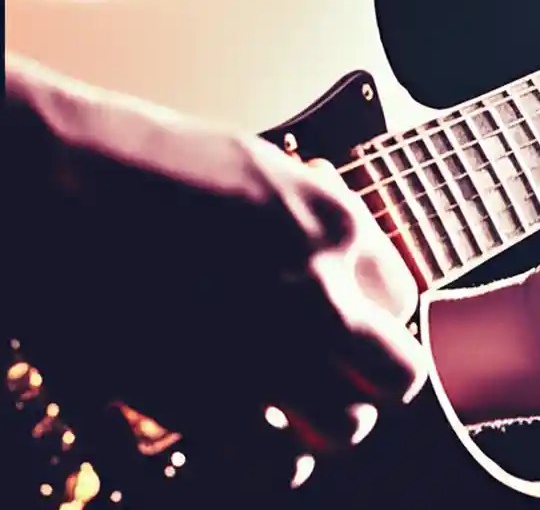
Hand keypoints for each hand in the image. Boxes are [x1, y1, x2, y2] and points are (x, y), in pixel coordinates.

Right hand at [8, 63, 428, 489]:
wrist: (45, 178)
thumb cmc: (139, 161)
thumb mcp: (259, 168)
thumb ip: (314, 221)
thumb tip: (341, 261)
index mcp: (335, 227)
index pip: (403, 299)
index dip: (372, 315)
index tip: (344, 320)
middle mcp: (319, 295)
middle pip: (396, 375)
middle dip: (370, 379)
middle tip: (335, 372)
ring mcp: (266, 354)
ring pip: (348, 429)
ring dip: (328, 422)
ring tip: (296, 407)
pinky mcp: (204, 403)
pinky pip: (281, 469)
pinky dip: (279, 463)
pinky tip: (258, 438)